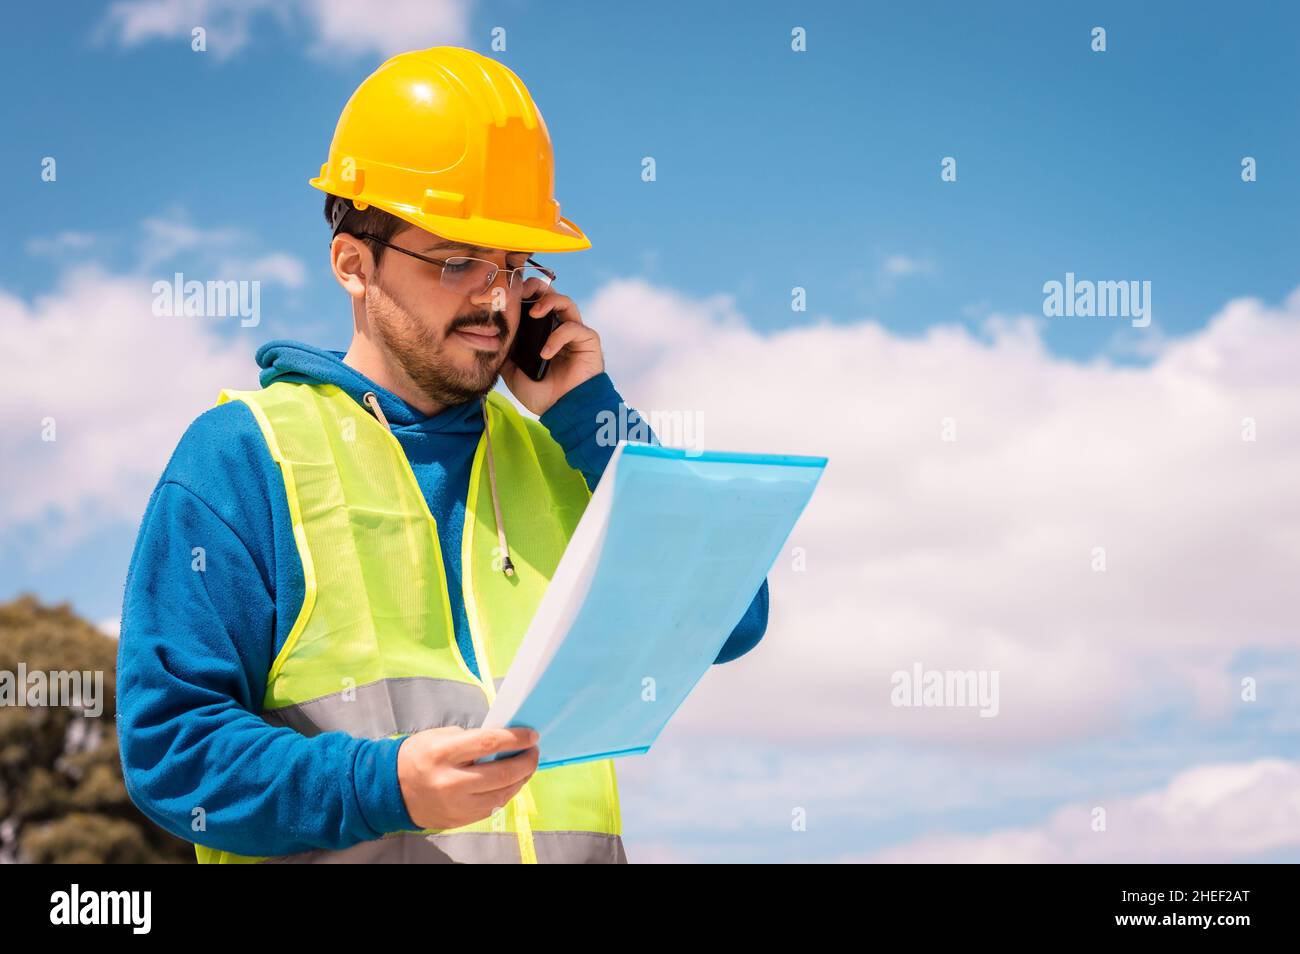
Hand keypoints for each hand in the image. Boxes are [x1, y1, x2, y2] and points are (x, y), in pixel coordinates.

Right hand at [396, 725, 539, 829]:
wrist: (390, 790)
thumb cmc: (416, 756)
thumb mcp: (439, 737)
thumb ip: (470, 738)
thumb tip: (502, 741)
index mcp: (443, 753)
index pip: (489, 743)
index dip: (516, 739)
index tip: (532, 735)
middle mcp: (451, 782)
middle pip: (502, 773)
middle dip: (526, 761)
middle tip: (534, 751)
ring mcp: (456, 805)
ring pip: (502, 794)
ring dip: (521, 779)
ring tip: (527, 767)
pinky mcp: (459, 820)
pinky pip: (492, 807)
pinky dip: (507, 794)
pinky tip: (511, 783)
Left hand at [501, 289, 603, 415]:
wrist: (563, 411)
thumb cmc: (542, 394)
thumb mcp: (513, 373)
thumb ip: (505, 354)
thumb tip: (490, 339)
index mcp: (544, 332)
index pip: (535, 302)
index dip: (523, 294)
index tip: (507, 294)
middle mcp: (560, 327)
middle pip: (551, 294)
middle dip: (536, 288)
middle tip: (521, 292)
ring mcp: (575, 332)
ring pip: (566, 302)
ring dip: (549, 302)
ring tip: (534, 313)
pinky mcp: (588, 340)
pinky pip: (573, 328)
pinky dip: (557, 338)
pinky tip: (546, 353)